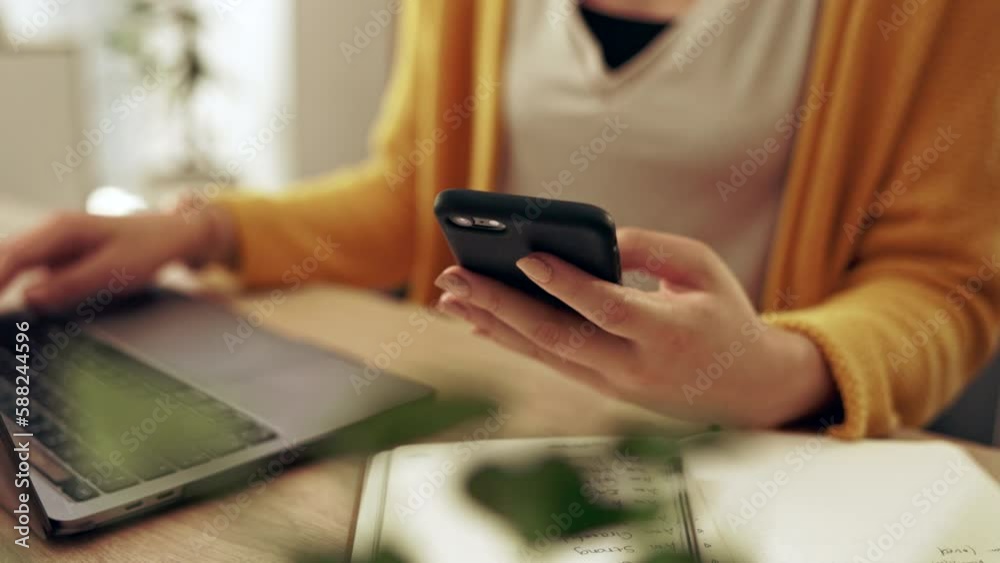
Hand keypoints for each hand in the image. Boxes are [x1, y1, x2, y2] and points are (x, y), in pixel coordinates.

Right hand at [0, 207, 234, 310]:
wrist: (170, 234)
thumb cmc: (147, 249)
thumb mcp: (115, 271)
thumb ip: (72, 284)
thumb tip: (29, 297)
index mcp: (61, 229)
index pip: (12, 257)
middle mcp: (49, 233)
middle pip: (4, 257)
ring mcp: (51, 245)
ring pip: (11, 263)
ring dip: (3, 284)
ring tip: (4, 315)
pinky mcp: (56, 258)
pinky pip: (26, 272)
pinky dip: (14, 286)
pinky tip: (11, 308)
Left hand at [434, 228, 835, 427]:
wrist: (745, 387)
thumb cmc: (723, 316)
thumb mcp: (704, 269)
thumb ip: (652, 250)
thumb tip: (598, 238)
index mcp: (669, 334)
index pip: (610, 309)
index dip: (568, 285)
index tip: (527, 257)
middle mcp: (634, 368)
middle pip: (558, 339)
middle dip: (501, 307)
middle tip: (456, 278)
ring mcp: (613, 385)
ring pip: (542, 354)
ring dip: (492, 325)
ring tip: (450, 297)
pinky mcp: (599, 387)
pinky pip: (547, 361)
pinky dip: (510, 339)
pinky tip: (477, 320)